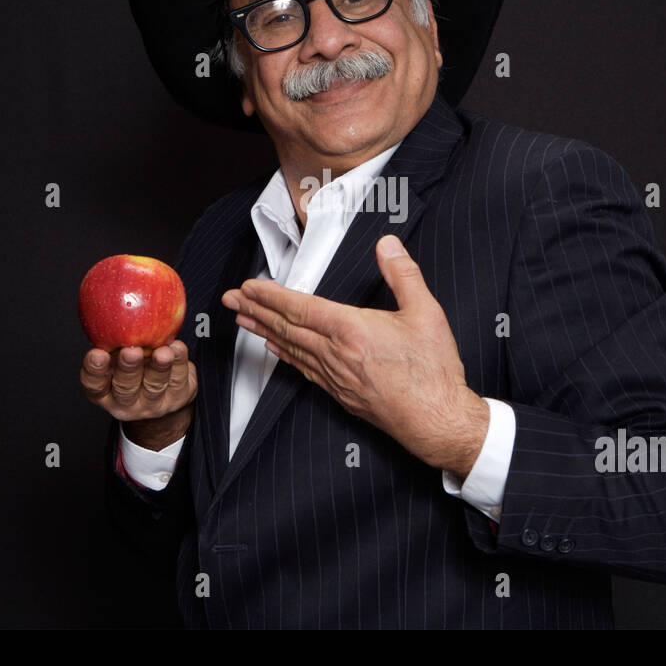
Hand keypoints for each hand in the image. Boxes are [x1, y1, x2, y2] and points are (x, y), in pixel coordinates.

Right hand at [79, 341, 196, 449]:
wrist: (165, 393)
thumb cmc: (134, 366)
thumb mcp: (118, 357)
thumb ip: (113, 339)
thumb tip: (110, 302)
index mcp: (104, 392)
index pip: (94, 384)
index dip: (94, 370)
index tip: (97, 353)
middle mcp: (126, 402)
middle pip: (125, 387)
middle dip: (129, 368)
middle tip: (131, 351)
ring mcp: (153, 404)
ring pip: (155, 385)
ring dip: (159, 367)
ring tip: (163, 352)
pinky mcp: (178, 399)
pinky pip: (179, 380)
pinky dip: (179, 362)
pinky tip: (178, 348)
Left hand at [222, 235, 488, 474]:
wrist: (435, 420)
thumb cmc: (432, 370)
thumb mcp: (426, 312)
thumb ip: (403, 274)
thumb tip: (387, 244)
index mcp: (352, 330)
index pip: (301, 307)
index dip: (271, 295)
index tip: (249, 286)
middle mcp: (336, 354)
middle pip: (287, 328)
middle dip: (255, 310)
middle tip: (230, 299)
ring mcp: (335, 376)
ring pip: (291, 349)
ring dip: (263, 331)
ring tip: (243, 320)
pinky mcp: (340, 393)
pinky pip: (304, 369)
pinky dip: (285, 356)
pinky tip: (275, 350)